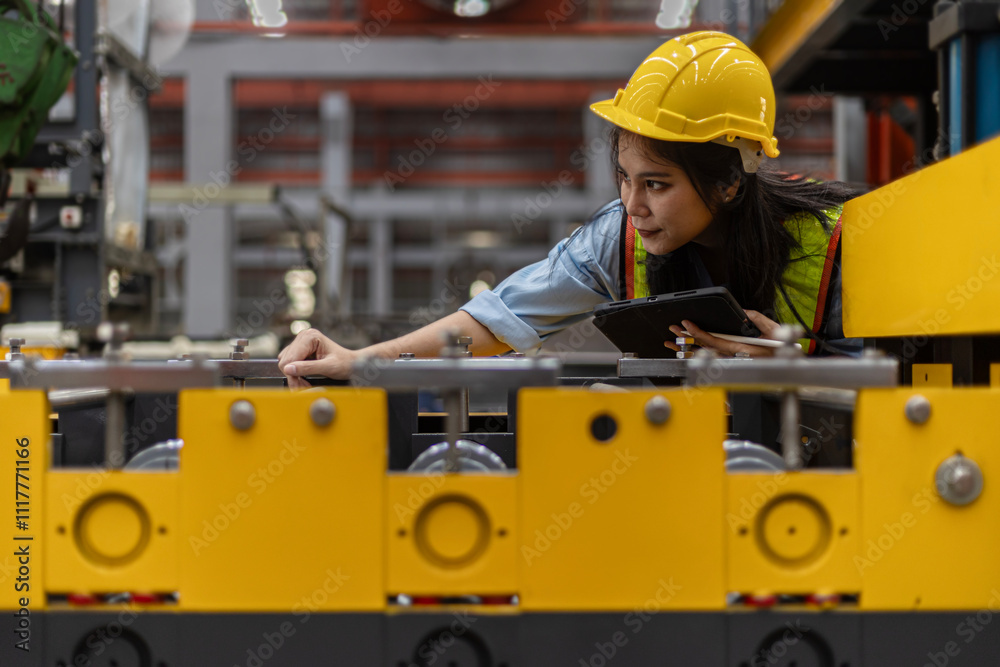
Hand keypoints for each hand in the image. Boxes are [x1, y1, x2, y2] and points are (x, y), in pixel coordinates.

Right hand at [277, 328, 358, 388]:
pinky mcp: (300, 351)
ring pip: (285, 363)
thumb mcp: (328, 367)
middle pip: (285, 361)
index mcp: (310, 336)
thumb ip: (308, 368)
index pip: (290, 358)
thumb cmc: (345, 364)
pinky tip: (305, 378)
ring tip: (306, 383)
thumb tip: (288, 369)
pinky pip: (289, 364)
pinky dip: (295, 374)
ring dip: (294, 376)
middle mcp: (303, 337)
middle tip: (305, 387)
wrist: (352, 364)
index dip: (294, 374)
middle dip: (294, 377)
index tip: (302, 386)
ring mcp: (301, 343)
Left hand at [663, 310, 782, 356]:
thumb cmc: (780, 348)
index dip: (698, 332)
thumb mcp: (772, 328)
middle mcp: (734, 357)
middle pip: (704, 348)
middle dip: (686, 338)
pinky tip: (684, 351)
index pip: (713, 341)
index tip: (686, 324)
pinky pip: (709, 359)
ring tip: (672, 342)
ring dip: (687, 349)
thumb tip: (741, 311)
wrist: (787, 364)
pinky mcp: (731, 363)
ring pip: (704, 356)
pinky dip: (695, 354)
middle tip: (673, 330)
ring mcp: (731, 361)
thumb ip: (755, 318)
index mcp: (741, 348)